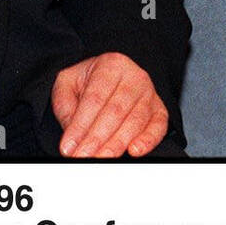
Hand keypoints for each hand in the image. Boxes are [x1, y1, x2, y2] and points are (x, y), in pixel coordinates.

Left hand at [51, 52, 167, 157]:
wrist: (107, 75)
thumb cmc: (88, 81)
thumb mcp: (67, 84)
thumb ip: (66, 107)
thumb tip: (72, 137)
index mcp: (110, 65)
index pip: (95, 98)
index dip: (81, 125)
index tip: (68, 146)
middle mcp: (134, 77)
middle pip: (115, 111)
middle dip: (97, 138)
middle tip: (82, 157)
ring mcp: (149, 94)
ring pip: (135, 121)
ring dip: (116, 144)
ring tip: (99, 159)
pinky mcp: (159, 110)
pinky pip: (158, 127)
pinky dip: (148, 140)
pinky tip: (134, 151)